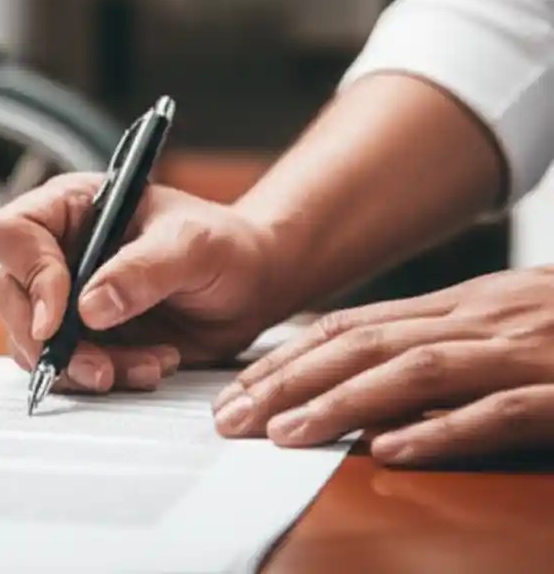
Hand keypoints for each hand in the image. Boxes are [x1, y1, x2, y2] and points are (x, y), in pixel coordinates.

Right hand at [0, 174, 281, 391]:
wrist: (250, 287)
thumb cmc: (224, 246)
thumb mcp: (192, 246)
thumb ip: (142, 271)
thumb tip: (89, 308)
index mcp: (70, 208)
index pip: (12, 233)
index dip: (28, 274)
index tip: (61, 316)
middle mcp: (57, 251)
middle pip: (9, 294)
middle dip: (48, 339)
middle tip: (96, 365)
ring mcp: (66, 298)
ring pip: (32, 340)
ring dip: (82, 365)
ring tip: (146, 365)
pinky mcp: (82, 338)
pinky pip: (66, 367)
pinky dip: (104, 376)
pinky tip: (150, 366)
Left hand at [212, 268, 553, 466]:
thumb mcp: (503, 324)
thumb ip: (438, 344)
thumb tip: (363, 385)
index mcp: (462, 305)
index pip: (351, 328)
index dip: (287, 360)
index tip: (236, 392)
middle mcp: (482, 318)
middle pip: (364, 345)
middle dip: (289, 382)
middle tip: (231, 419)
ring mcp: (525, 350)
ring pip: (416, 371)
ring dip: (342, 404)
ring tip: (285, 435)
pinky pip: (499, 410)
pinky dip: (443, 430)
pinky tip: (392, 450)